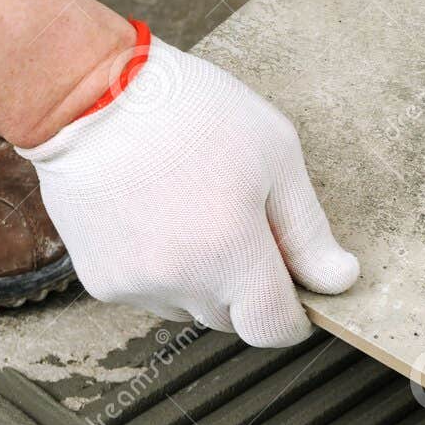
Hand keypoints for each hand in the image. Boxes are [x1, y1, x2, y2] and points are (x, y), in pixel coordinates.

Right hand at [16, 30, 358, 346]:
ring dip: (204, 278)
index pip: (274, 328)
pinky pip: (150, 293)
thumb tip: (339, 280)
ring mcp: (134, 287)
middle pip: (234, 319)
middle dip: (248, 285)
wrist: (85, 96)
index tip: (295, 283)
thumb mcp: (274, 154)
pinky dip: (163, 268)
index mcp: (230, 254)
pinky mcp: (99, 281)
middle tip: (240, 221)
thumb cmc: (186, 111)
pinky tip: (157, 215)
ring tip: (191, 209)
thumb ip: (309, 230)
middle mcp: (179, 283)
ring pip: (191, 307)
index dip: (293, 313)